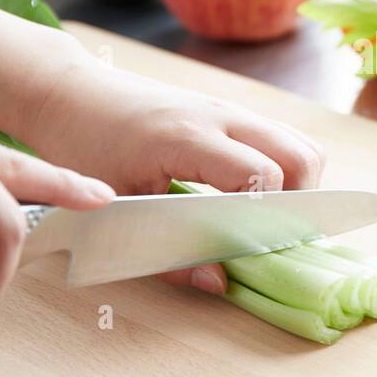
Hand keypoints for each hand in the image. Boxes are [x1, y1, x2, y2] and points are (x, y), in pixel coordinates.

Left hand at [22, 58, 326, 294]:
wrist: (73, 93)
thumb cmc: (86, 148)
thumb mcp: (118, 209)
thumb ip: (168, 253)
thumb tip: (219, 283)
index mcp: (189, 139)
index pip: (263, 176)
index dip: (271, 218)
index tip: (261, 249)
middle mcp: (221, 115)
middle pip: (300, 156)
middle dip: (302, 202)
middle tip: (278, 238)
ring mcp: (230, 108)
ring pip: (300, 143)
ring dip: (300, 185)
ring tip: (272, 219)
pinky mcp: (231, 110)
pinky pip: (282, 137)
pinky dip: (287, 168)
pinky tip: (259, 196)